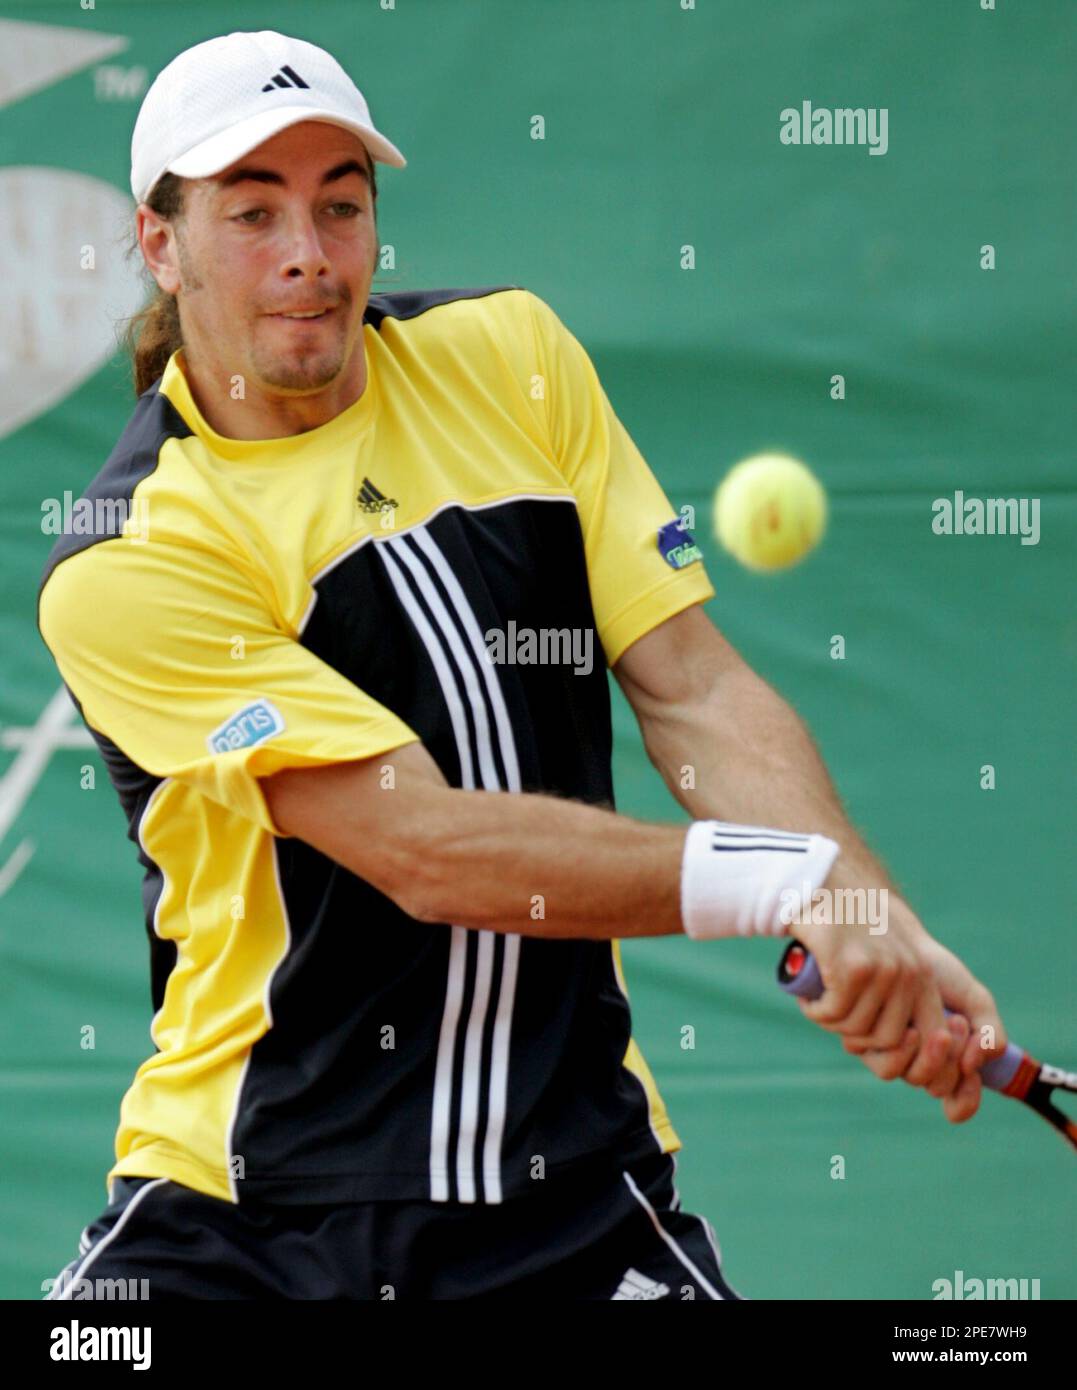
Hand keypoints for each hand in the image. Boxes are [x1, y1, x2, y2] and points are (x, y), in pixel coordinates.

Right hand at [794, 891, 975, 1108]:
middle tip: (832, 1013)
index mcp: (923, 974)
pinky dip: (815, 1010)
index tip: (868, 1048)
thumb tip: (900, 1048)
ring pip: (857, 1029)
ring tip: (818, 998)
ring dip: (830, 1021)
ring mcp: (884, 970)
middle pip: (888, 1040)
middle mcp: (910, 973)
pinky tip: (807, 995)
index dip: (903, 1055)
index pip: (931, 1038)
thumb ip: (897, 998)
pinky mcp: (853, 967)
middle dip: (854, 1035)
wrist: (814, 885)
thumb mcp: (882, 959)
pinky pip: (833, 1014)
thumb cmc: (843, 930)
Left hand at [841, 936, 1007, 1122]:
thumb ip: (990, 1033)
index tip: (973, 1071)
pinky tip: (911, 1027)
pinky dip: (905, 1051)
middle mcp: (916, 1062)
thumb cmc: (939, 973)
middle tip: (959, 1023)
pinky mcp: (865, 1044)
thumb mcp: (974, 1000)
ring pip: (913, 1078)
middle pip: (937, 1085)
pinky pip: (886, 1066)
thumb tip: (974, 1066)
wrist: (900, 944)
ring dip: (933, 1056)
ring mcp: (891, 1054)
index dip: (967, 1096)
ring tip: (943, 1023)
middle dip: (954, 1059)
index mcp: (946, 1060)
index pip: (959, 1100)